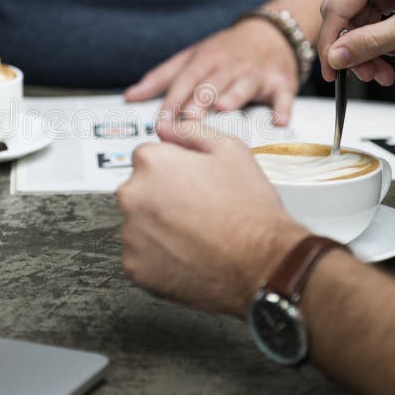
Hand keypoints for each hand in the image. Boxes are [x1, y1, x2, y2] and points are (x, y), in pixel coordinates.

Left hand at [117, 122, 307, 316]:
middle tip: (196, 209)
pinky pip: (140, 257)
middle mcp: (133, 195)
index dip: (172, 170)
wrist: (263, 263)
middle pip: (139, 191)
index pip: (146, 158)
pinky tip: (186, 254)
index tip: (188, 183)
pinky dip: (158, 258)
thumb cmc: (249, 210)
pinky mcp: (134, 268)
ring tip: (194, 234)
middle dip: (161, 198)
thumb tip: (167, 126)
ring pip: (138, 225)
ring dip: (158, 228)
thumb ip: (190, 132)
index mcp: (152, 162)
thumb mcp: (230, 150)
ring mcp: (131, 234)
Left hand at [124, 19, 298, 125]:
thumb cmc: (224, 51)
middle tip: (188, 119)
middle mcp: (229, 66)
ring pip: (243, 86)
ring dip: (234, 96)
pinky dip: (282, 108)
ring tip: (224, 107)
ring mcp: (255, 74)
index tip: (160, 121)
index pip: (185, 81)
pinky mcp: (281, 83)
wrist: (270, 33)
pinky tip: (279, 121)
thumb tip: (129, 96)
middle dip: (199, 100)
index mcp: (205, 60)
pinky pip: (283, 96)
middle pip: (212, 84)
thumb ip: (161, 79)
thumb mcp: (191, 58)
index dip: (172, 100)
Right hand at [317, 0, 394, 84]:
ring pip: (354, 17)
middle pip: (343, 11)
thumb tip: (335, 57)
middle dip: (353, 48)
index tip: (331, 73)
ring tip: (383, 70)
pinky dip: (375, 37)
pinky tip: (389, 53)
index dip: (331, 44)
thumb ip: (370, 44)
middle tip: (367, 74)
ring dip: (365, 47)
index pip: (337, 6)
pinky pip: (368, 13)